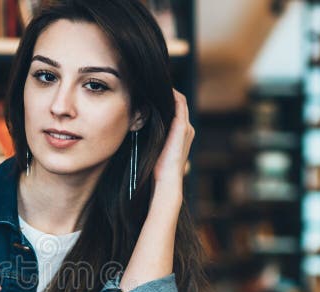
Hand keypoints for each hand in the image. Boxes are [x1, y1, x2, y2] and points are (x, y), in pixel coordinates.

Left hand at [152, 88, 193, 202]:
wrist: (166, 180)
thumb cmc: (156, 168)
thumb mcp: (151, 147)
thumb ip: (148, 135)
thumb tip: (132, 124)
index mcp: (181, 133)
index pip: (174, 109)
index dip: (163, 99)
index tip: (148, 91)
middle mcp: (187, 128)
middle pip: (177, 102)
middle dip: (164, 92)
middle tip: (150, 82)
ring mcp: (186, 127)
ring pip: (179, 100)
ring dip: (168, 91)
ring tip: (153, 82)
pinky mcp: (183, 127)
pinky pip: (179, 103)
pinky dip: (170, 94)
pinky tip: (159, 88)